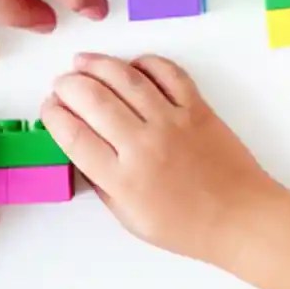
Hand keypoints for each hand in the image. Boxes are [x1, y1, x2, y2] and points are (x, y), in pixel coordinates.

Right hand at [40, 53, 279, 262]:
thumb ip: (102, 183)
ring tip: (83, 62)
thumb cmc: (188, 226)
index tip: (49, 108)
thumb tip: (80, 149)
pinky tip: (131, 65)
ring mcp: (172, 122)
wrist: (240, 217)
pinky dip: (146, 62)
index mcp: (123, 180)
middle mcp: (144, 145)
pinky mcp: (197, 108)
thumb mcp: (130, 218)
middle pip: (93, 98)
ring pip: (126, 78)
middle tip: (62, 83)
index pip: (73, 135)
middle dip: (68, 85)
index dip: (54, 115)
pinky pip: (167, 72)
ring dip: (98, 64)